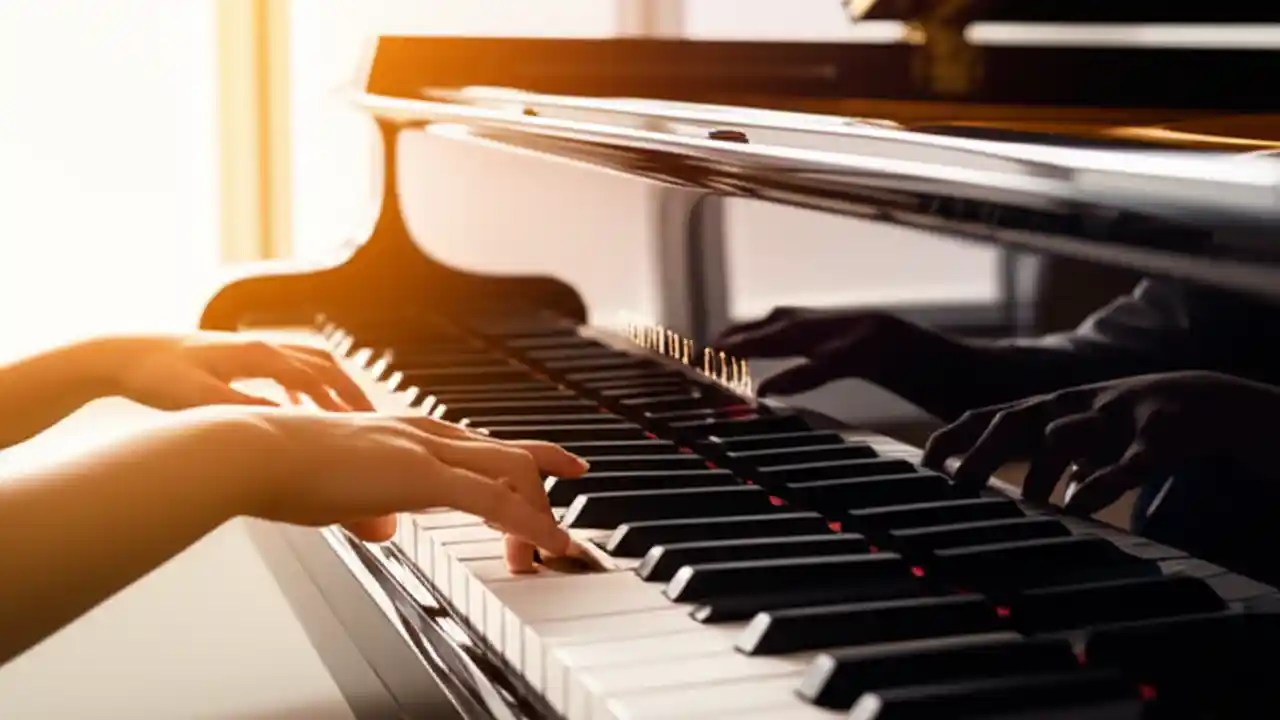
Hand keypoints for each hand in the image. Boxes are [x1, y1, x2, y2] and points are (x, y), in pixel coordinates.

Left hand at [104, 333, 371, 411]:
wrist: (122, 355)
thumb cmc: (155, 376)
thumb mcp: (201, 399)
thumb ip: (247, 410)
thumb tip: (288, 423)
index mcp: (260, 356)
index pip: (321, 376)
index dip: (348, 400)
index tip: (370, 423)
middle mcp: (262, 347)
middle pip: (324, 364)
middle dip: (351, 392)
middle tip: (373, 419)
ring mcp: (251, 349)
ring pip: (308, 363)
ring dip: (330, 388)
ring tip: (345, 416)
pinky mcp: (239, 358)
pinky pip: (287, 369)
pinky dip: (304, 387)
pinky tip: (298, 408)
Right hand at [220, 409, 589, 571]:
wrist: (255, 450)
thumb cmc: (285, 470)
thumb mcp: (342, 491)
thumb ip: (371, 507)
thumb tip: (385, 528)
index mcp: (409, 432)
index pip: (483, 443)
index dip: (524, 460)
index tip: (553, 471)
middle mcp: (427, 433)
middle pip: (511, 453)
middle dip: (544, 488)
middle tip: (556, 526)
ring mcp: (427, 449)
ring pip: (513, 472)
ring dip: (538, 513)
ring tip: (550, 546)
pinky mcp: (423, 475)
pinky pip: (495, 500)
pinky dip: (530, 523)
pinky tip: (546, 542)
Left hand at [714, 308, 986, 418]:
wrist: (1002, 382)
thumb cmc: (948, 383)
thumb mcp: (889, 372)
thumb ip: (852, 365)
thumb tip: (817, 376)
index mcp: (857, 328)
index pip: (793, 323)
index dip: (754, 331)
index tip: (718, 344)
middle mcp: (861, 322)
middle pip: (788, 323)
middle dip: (744, 335)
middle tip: (705, 347)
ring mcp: (876, 330)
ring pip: (806, 335)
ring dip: (761, 345)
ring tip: (724, 357)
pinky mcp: (893, 350)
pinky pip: (838, 362)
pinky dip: (804, 374)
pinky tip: (776, 389)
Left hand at [921, 371, 1279, 515]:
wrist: (1200, 400)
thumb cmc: (1118, 425)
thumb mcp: (1068, 437)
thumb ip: (1028, 461)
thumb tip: (979, 494)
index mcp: (1044, 408)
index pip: (986, 416)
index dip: (953, 437)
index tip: (923, 467)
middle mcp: (1070, 405)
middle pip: (1016, 419)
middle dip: (983, 450)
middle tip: (958, 484)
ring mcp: (1113, 415)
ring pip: (1067, 432)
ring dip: (1041, 468)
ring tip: (1024, 504)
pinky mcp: (1159, 435)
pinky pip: (1130, 459)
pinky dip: (1104, 482)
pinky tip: (1083, 504)